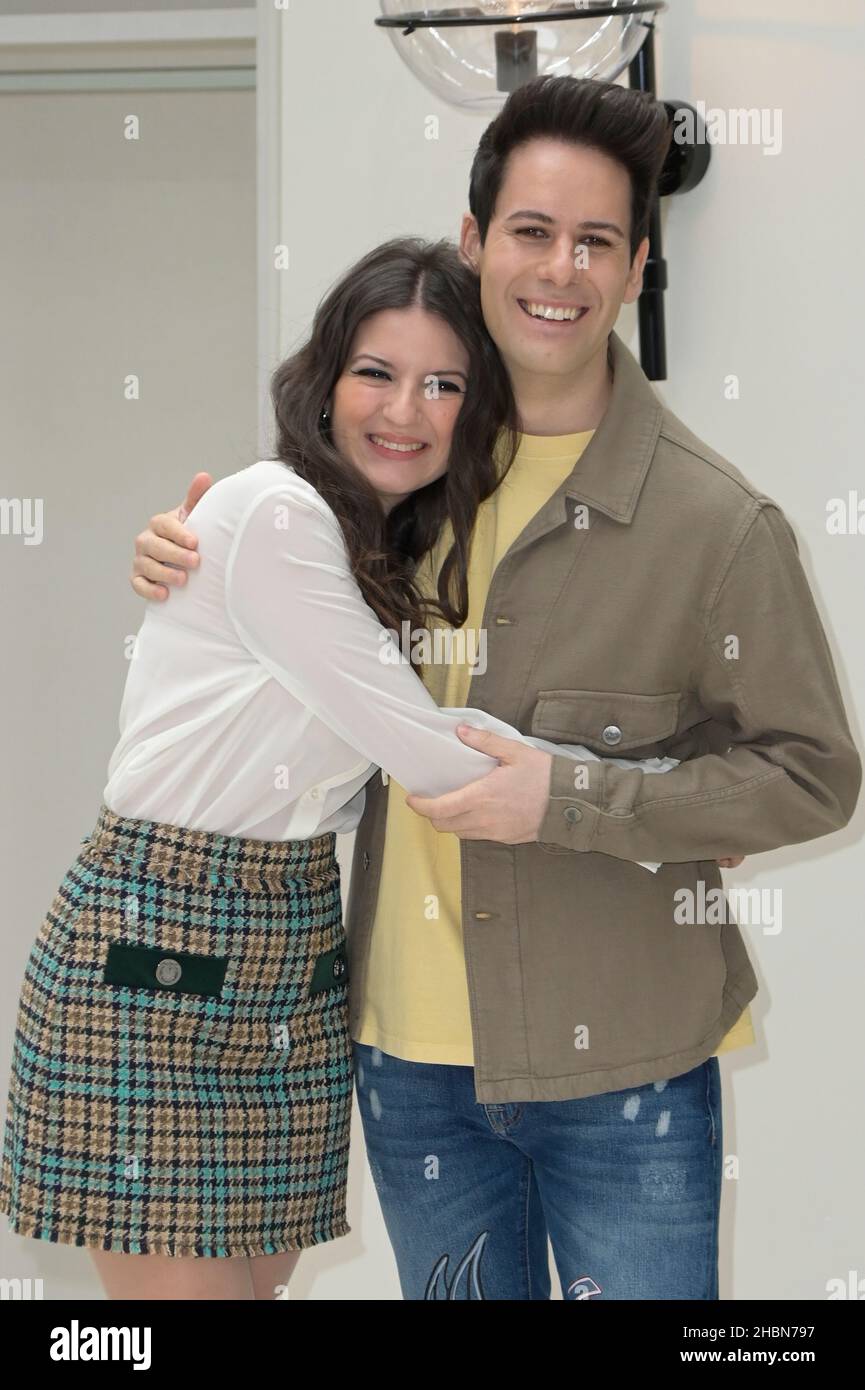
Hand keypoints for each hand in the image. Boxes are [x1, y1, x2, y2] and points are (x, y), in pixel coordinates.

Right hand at [131, 473, 211, 600]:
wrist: (180, 561)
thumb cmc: (187, 536)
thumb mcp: (193, 517)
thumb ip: (197, 498)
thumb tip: (204, 476)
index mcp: (160, 524)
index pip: (164, 525)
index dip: (178, 533)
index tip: (195, 542)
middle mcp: (146, 540)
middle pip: (154, 546)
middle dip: (174, 554)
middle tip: (195, 562)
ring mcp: (140, 560)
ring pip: (146, 565)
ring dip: (164, 573)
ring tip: (183, 579)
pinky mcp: (138, 578)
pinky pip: (138, 584)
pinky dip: (149, 590)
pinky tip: (164, 594)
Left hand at [405, 725, 748, 866]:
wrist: (574, 802)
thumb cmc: (546, 775)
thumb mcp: (515, 752)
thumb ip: (484, 742)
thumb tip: (459, 730)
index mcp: (482, 798)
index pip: (439, 810)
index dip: (420, 806)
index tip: (412, 798)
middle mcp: (485, 820)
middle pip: (445, 826)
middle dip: (432, 814)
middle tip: (429, 798)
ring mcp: (496, 833)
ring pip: (460, 833)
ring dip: (450, 821)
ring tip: (450, 802)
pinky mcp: (508, 838)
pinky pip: (478, 836)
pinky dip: (468, 826)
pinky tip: (474, 810)